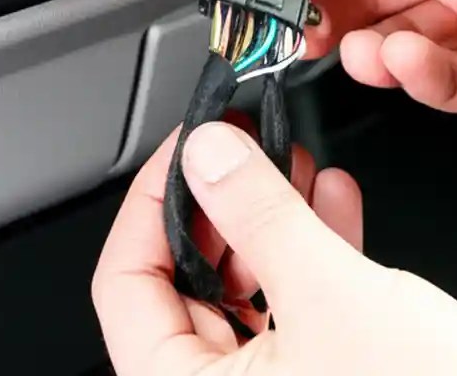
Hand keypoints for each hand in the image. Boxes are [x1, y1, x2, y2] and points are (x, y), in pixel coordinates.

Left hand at [92, 122, 456, 375]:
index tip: (188, 147)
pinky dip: (308, 255)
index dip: (152, 202)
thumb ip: (262, 216)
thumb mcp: (330, 296)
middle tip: (246, 147)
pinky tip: (331, 204)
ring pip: (242, 293)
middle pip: (183, 284)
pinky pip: (290, 311)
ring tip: (294, 166)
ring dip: (270, 223)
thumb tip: (208, 156)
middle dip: (221, 206)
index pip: (125, 283)